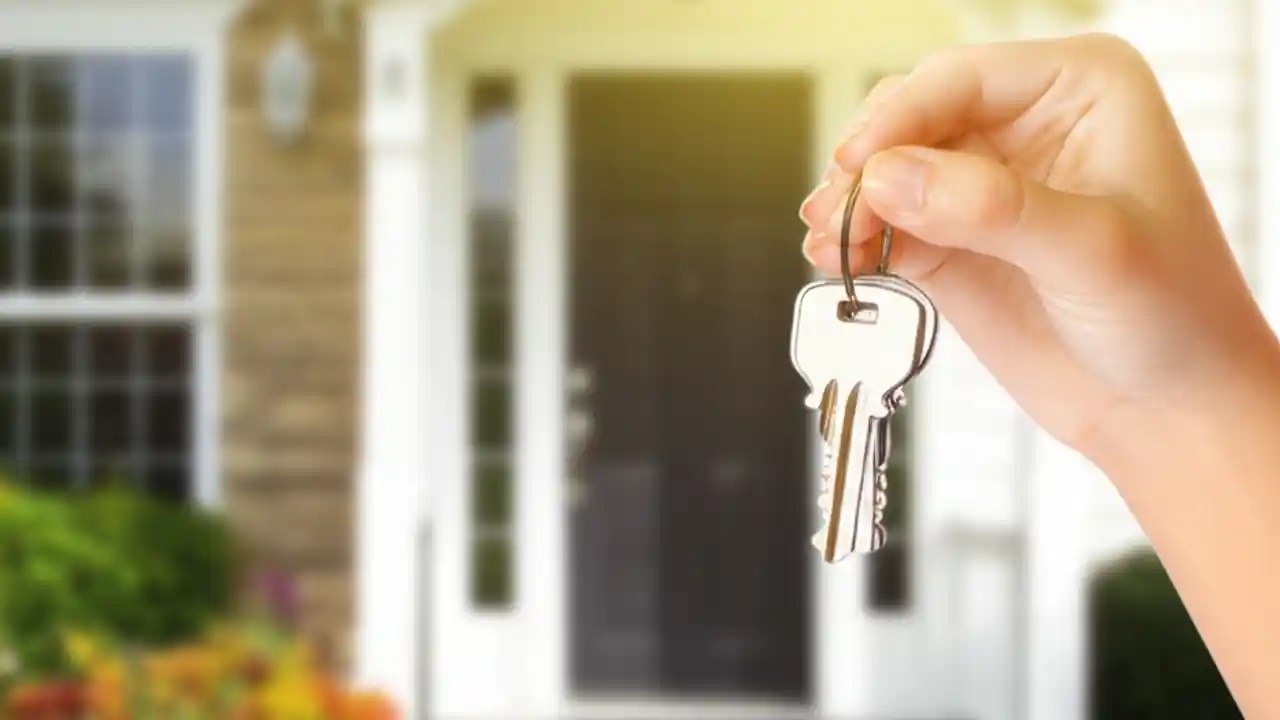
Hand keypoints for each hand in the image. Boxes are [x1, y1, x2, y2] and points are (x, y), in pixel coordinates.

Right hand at [798, 34, 1279, 473]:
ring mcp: (980, 186)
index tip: (857, 164)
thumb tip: (889, 177)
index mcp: (1078, 90)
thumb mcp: (1091, 250)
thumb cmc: (1174, 316)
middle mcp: (1024, 126)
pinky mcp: (949, 242)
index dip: (899, 117)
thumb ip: (989, 208)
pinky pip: (883, 226)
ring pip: (885, 171)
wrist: (1166, 411)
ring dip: (849, 205)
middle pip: (909, 118)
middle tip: (840, 215)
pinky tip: (837, 261)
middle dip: (866, 165)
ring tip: (832, 245)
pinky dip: (852, 241)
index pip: (961, 78)